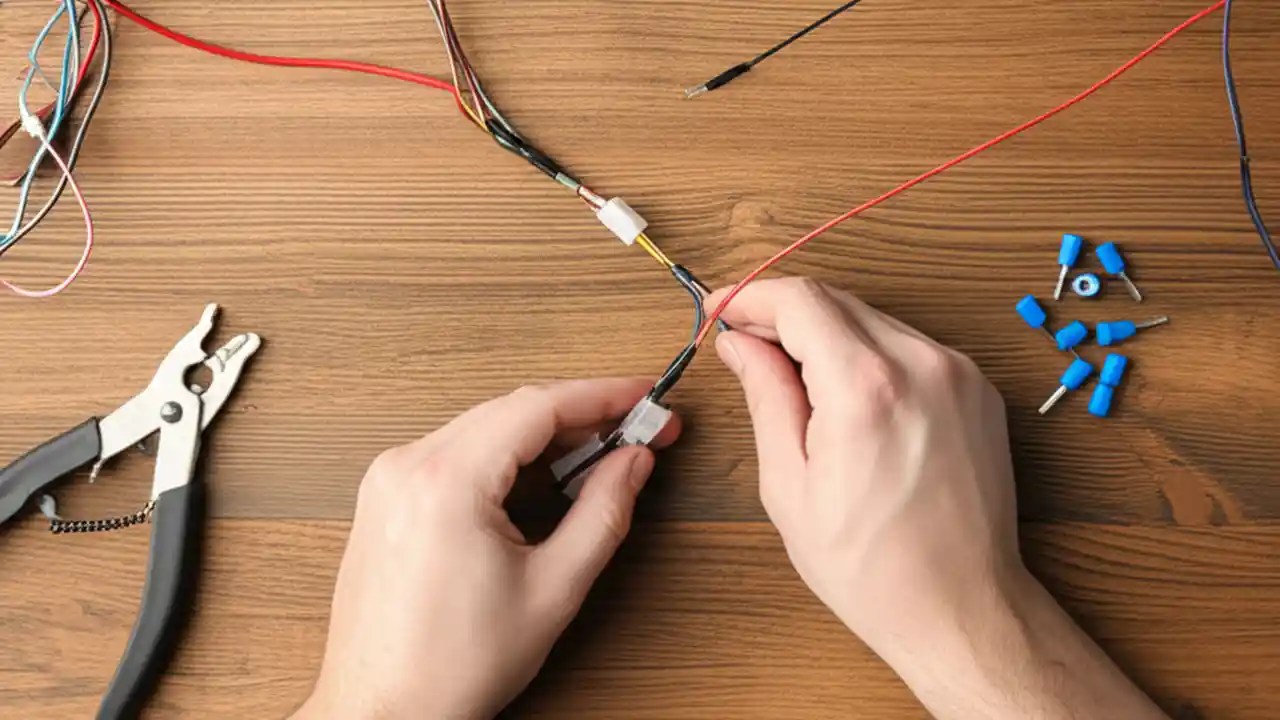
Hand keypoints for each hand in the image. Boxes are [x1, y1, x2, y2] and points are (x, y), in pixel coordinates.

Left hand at [294, 379, 678, 719]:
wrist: (382, 712)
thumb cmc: (451, 667)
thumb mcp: (552, 589)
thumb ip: (603, 513)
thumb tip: (633, 462)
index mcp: (445, 482)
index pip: (539, 406)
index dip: (603, 396)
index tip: (645, 397)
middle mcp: (407, 466)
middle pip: (512, 410)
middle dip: (581, 415)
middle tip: (637, 430)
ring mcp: (388, 480)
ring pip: (484, 427)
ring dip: (543, 435)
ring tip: (597, 456)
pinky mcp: (384, 497)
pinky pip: (455, 451)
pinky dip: (504, 454)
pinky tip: (541, 476)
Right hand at [708, 278, 1164, 718]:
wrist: (961, 608)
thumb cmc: (872, 567)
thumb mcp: (790, 485)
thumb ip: (766, 397)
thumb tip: (740, 344)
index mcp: (867, 388)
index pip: (800, 301)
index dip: (750, 297)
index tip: (721, 309)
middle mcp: (922, 365)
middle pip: (837, 300)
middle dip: (783, 315)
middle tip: (745, 345)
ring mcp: (959, 374)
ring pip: (873, 319)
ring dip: (826, 334)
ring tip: (794, 382)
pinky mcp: (979, 389)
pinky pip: (909, 346)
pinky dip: (868, 354)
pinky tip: (845, 396)